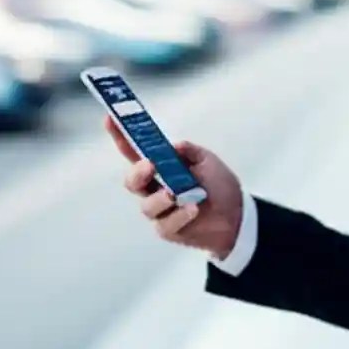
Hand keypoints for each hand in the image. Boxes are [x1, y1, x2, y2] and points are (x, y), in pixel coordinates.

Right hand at [104, 116, 243, 258]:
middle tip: (150, 166)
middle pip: (131, 182)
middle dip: (137, 173)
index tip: (110, 119)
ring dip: (161, 198)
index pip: (135, 151)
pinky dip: (180, 215)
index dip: (121, 136)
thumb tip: (171, 147)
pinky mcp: (167, 230)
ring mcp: (159, 210)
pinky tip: (193, 209)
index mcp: (160, 167)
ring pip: (147, 205)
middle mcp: (154, 188)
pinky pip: (165, 224)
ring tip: (178, 195)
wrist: (237, 216)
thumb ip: (188, 150)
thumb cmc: (219, 186)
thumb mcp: (206, 160)